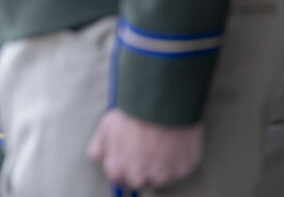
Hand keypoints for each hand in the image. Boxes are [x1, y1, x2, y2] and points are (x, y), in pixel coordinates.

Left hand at [87, 108, 202, 190]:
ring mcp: (163, 176)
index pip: (118, 178)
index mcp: (118, 170)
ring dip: (161, 165)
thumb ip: (100, 148)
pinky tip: (175, 141)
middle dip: (142, 168)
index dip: (123, 165)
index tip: (129, 154)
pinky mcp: (183, 170)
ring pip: (161, 177)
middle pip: (140, 181)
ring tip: (161, 142)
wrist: (159, 102)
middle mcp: (140, 178)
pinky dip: (179, 158)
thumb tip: (101, 159)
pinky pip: (180, 168)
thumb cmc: (131, 113)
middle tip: (147, 147)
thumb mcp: (106, 126)